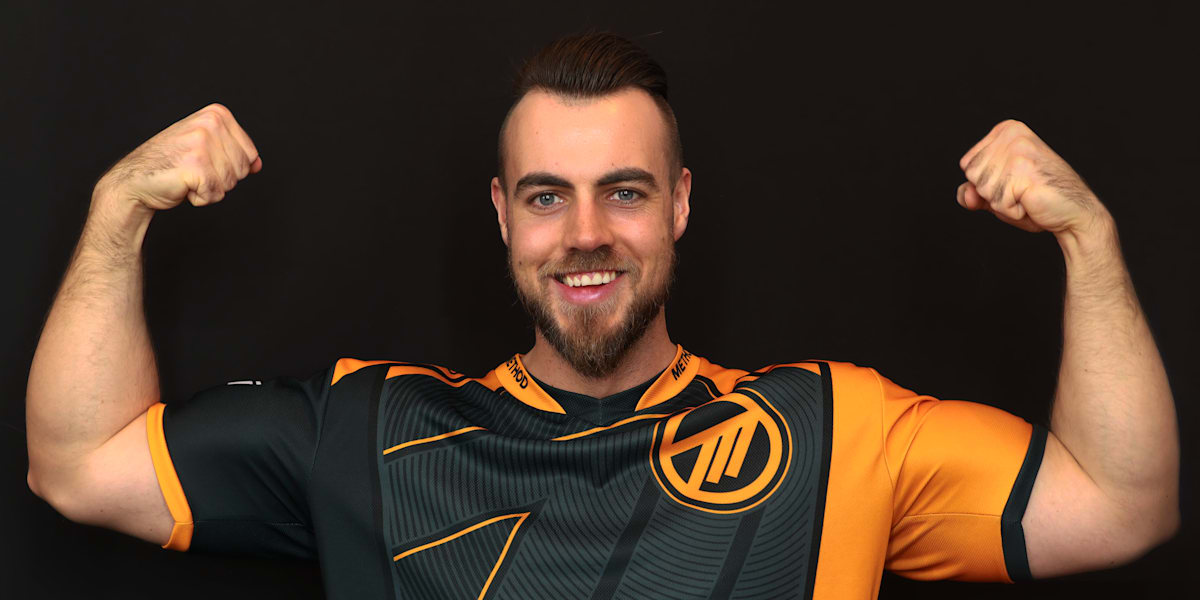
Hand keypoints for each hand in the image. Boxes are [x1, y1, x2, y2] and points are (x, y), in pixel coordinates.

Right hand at [93, 103, 261, 211]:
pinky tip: (183, 186)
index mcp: (217, 114)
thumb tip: (258, 165)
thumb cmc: (170, 164)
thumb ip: (235, 153)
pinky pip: (215, 194)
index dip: (229, 167)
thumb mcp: (207, 149)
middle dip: (221, 178)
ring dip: (210, 188)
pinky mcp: (195, 165)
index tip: (204, 160)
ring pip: (230, 183)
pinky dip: (201, 198)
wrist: (134, 179)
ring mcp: (202, 144)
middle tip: (193, 170)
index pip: (250, 154)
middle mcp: (210, 124)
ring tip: (187, 176)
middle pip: (242, 169)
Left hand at [957, 119, 1107, 236]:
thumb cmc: (1036, 200)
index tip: (1015, 181)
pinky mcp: (1024, 171)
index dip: (986, 183)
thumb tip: (966, 194)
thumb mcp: (996, 193)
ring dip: (1003, 203)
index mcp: (1006, 130)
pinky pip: (998, 203)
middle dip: (993, 194)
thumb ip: (972, 191)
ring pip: (983, 190)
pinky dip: (1013, 212)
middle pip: (972, 176)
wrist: (1075, 213)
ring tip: (1028, 196)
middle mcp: (1012, 135)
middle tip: (1023, 191)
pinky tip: (1033, 202)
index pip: (967, 164)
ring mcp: (1019, 151)